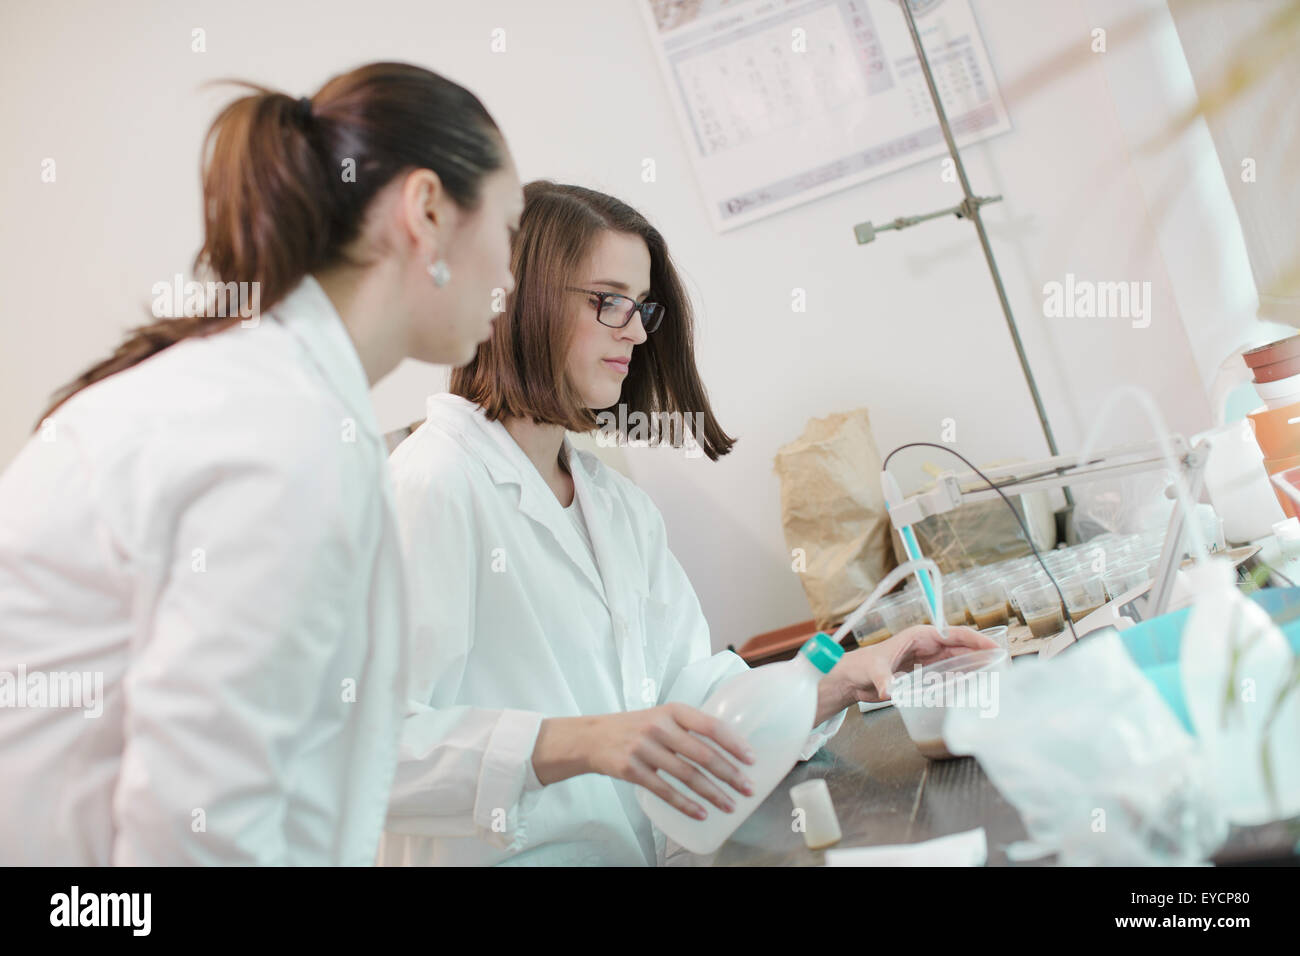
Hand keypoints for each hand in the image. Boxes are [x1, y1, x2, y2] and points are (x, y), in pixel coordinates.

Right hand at [583, 703, 756, 820]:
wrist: (592, 738)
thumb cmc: (636, 728)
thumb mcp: (661, 717)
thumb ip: (689, 728)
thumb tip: (729, 749)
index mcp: (673, 711)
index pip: (710, 725)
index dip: (733, 743)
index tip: (752, 759)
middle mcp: (659, 727)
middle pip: (702, 754)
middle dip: (730, 774)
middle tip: (748, 789)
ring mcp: (643, 748)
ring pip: (686, 775)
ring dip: (712, 794)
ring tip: (730, 806)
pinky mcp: (631, 769)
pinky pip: (664, 791)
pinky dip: (685, 804)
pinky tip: (701, 813)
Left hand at [836, 625, 998, 703]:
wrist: (853, 678)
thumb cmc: (862, 667)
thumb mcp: (874, 672)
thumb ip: (884, 681)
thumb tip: (890, 692)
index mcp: (919, 636)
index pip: (954, 634)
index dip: (976, 639)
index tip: (994, 646)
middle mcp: (926, 644)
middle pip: (961, 646)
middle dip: (982, 653)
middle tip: (1003, 664)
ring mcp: (927, 657)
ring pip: (958, 659)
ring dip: (975, 665)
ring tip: (995, 675)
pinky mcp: (924, 670)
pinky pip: (948, 671)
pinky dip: (962, 676)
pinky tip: (973, 686)